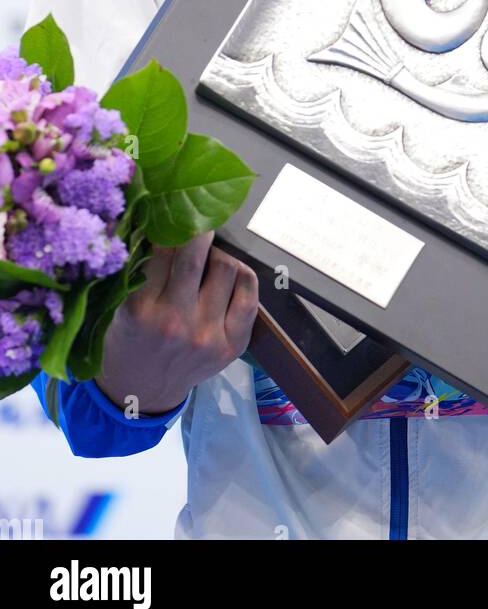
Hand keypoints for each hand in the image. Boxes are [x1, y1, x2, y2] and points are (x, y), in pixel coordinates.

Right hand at [95, 232, 259, 415]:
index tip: (171, 216)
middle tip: (194, 223)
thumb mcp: (118, 305)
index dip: (168, 227)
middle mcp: (176, 323)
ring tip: (207, 259)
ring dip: (217, 255)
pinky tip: (228, 275)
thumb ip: (134, 266)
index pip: (162, 249)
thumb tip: (146, 217)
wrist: (143, 392)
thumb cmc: (128, 339)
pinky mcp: (233, 344)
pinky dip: (241, 274)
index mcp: (140, 310)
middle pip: (196, 254)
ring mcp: (208, 335)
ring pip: (227, 267)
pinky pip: (249, 292)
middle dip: (197, 230)